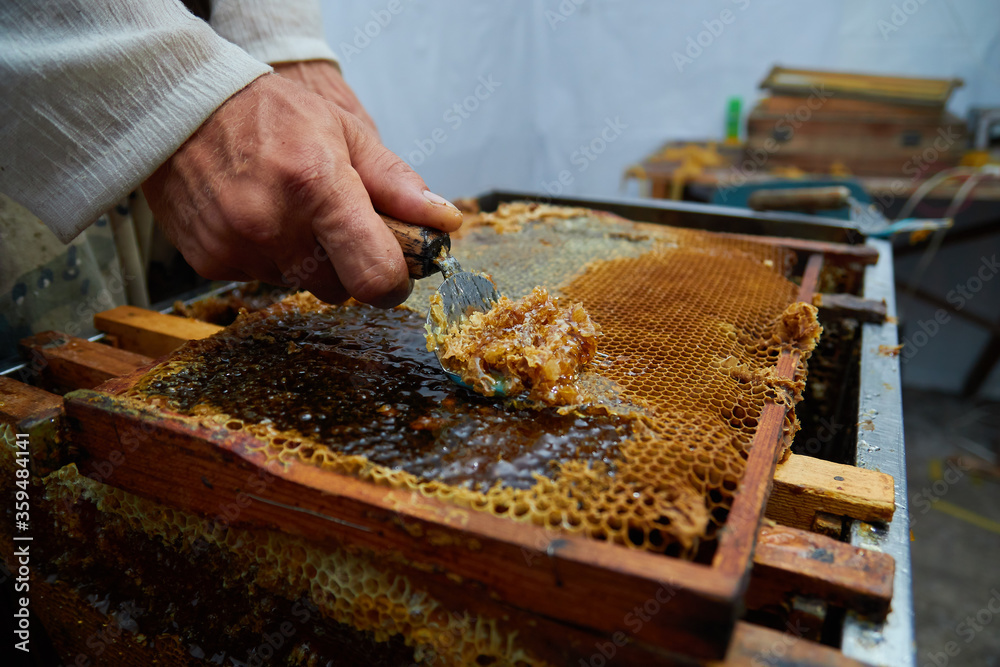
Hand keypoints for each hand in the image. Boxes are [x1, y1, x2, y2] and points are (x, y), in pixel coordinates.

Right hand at [142, 73, 460, 307]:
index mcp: (317, 186)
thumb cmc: (270, 114)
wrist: (180, 108)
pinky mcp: (210, 262)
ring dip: (305, 261)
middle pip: (339, 289)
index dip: (393, 281)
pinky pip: (261, 279)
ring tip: (287, 209)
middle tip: (335, 224)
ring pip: (299, 285)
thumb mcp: (344, 131)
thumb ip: (396, 182)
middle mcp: (275, 224)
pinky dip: (267, 257)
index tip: (396, 271)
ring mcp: (238, 247)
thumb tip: (444, 219)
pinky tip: (255, 215)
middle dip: (347, 265)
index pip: (374, 273)